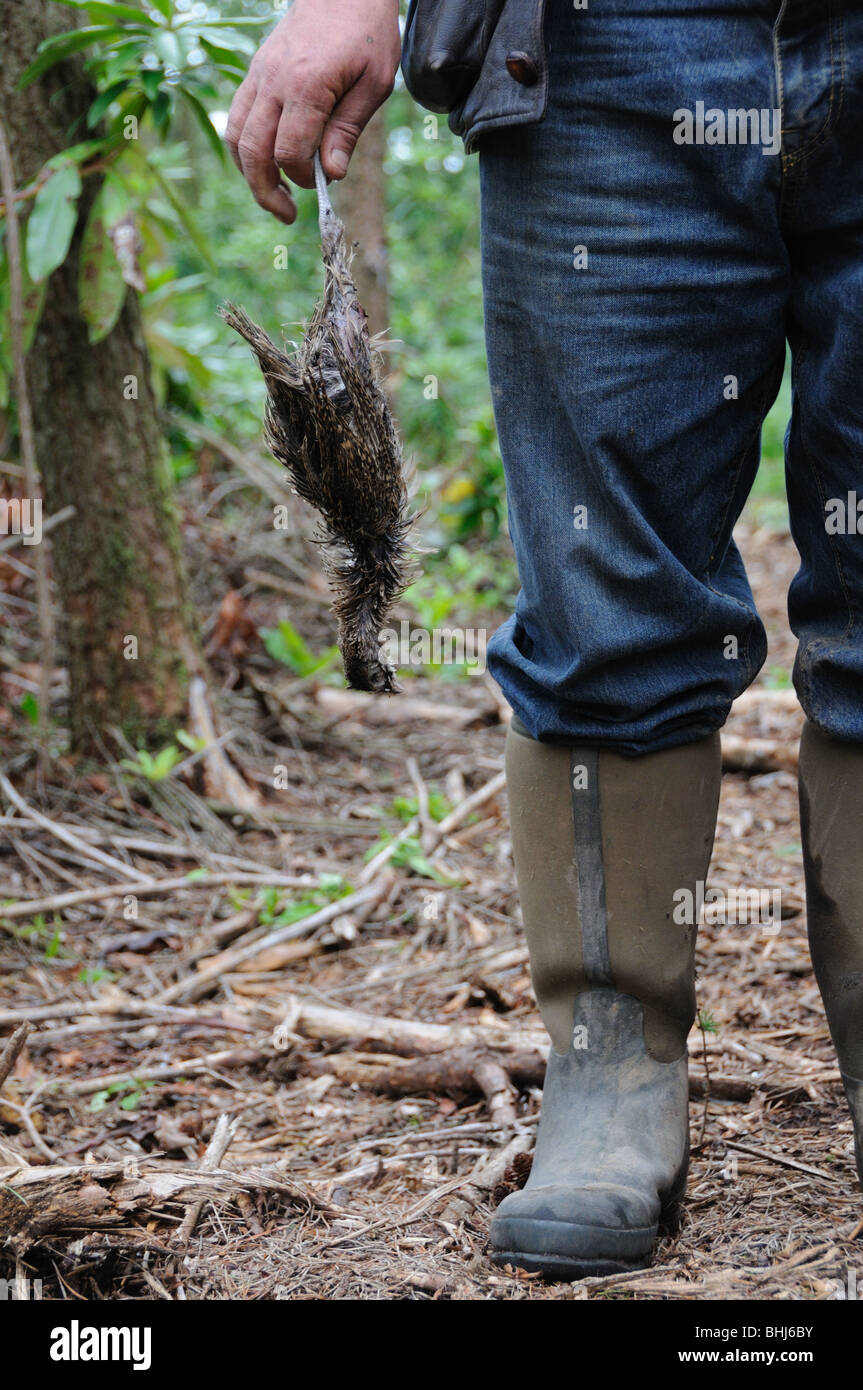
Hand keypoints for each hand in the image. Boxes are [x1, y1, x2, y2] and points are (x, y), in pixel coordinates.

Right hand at [226, 0, 399, 223]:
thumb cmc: (366, 33)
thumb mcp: (374, 83)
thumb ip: (348, 130)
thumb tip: (331, 174)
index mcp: (307, 85)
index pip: (289, 151)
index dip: (302, 178)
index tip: (323, 183)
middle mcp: (273, 81)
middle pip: (253, 151)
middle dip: (266, 191)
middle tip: (287, 215)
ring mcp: (258, 75)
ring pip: (236, 136)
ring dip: (249, 174)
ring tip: (273, 198)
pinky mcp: (254, 73)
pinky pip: (237, 118)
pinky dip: (245, 149)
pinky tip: (265, 165)